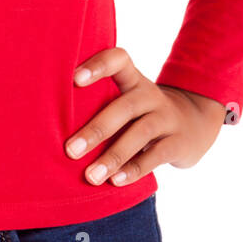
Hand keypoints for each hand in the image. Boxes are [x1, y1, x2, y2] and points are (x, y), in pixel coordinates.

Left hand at [65, 45, 226, 186]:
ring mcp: (166, 117)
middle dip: (96, 129)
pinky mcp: (178, 142)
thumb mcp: (126, 98)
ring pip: (140, 133)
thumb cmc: (141, 112)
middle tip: (70, 150)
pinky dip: (134, 169)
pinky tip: (115, 181)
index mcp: (132, 78)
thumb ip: (99, 101)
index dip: (98, 65)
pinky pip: (156, 155)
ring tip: (91, 176)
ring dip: (113, 155)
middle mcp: (149, 94)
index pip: (117, 59)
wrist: (194, 123)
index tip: (74, 79)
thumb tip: (48, 122)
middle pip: (124, 106)